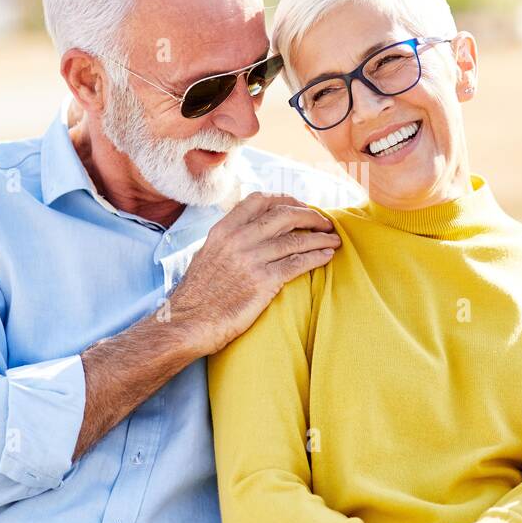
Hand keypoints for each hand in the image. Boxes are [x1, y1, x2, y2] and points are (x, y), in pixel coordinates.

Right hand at [169, 192, 340, 355]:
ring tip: (334, 240)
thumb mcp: (206, 255)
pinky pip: (297, 263)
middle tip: (324, 223)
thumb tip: (249, 231)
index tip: (300, 205)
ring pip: (296, 239)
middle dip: (310, 215)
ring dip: (320, 237)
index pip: (259, 201)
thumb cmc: (198, 294)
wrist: (188, 322)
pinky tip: (326, 256)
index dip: (285, 200)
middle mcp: (238, 239)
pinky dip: (316, 257)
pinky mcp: (263, 282)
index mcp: (223, 230)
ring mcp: (251, 259)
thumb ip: (228, 240)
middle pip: (284, 215)